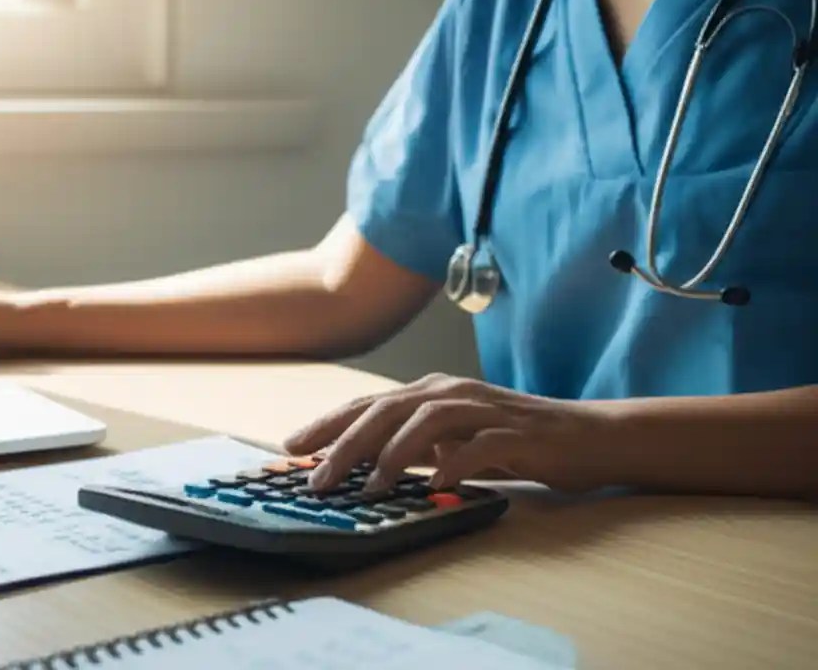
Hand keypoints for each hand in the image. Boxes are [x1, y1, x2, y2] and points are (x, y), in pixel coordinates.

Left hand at [283, 373, 616, 492]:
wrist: (588, 436)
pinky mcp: (517, 433)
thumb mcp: (452, 442)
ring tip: (368, 487)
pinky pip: (480, 445)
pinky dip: (455, 463)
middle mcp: (452, 393)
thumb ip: (413, 448)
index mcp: (432, 393)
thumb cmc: (514, 441)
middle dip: (345, 442)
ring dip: (392, 454)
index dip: (328, 424)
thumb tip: (361, 467)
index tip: (291, 448)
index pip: (369, 405)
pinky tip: (437, 486)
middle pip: (387, 410)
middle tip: (316, 477)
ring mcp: (485, 410)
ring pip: (425, 421)